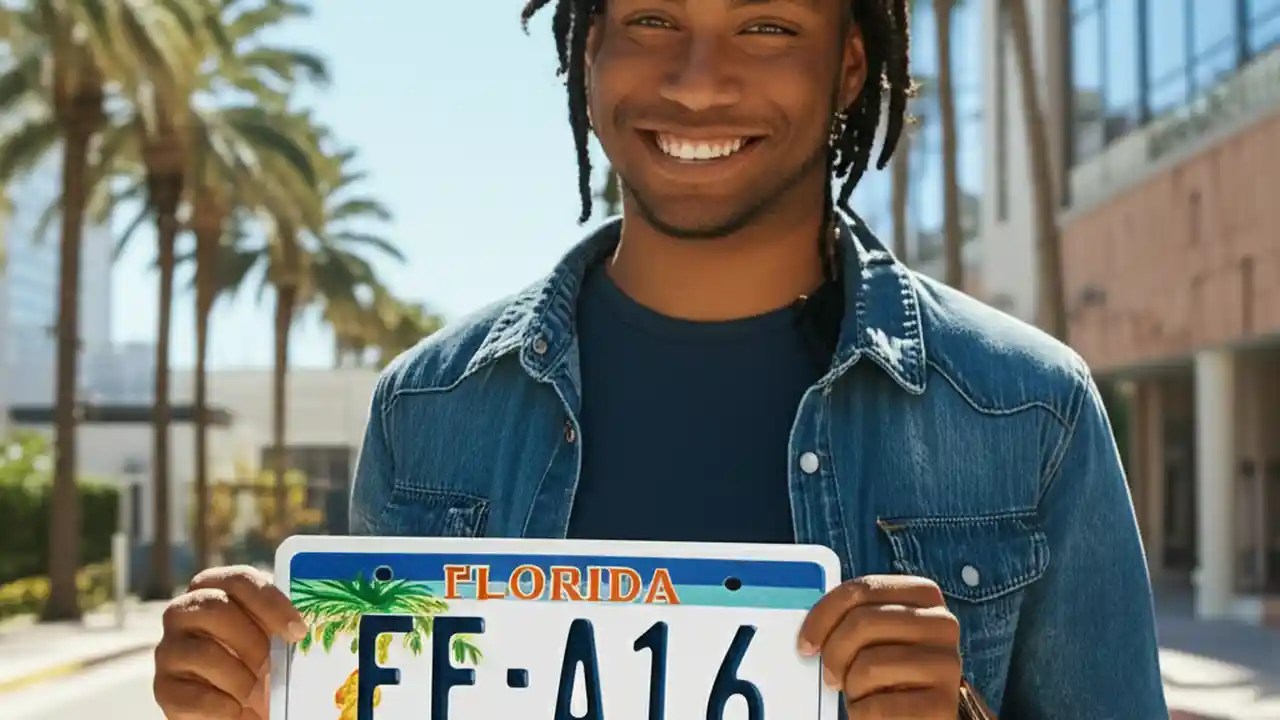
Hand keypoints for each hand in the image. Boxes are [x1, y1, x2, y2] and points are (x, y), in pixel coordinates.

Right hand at [153, 565, 306, 718]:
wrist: (235, 705)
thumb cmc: (259, 663)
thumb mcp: (274, 639)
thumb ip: (282, 627)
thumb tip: (304, 631)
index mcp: (215, 589)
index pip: (239, 580)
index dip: (270, 602)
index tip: (298, 631)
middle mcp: (183, 612)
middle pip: (214, 607)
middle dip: (252, 641)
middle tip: (270, 665)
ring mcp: (169, 649)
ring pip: (203, 652)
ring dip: (240, 678)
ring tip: (253, 692)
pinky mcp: (164, 687)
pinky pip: (192, 695)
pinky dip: (223, 706)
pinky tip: (235, 709)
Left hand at [798, 575, 962, 718]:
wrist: (924, 713)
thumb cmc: (891, 670)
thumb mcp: (876, 635)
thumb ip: (853, 618)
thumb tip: (810, 628)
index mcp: (923, 595)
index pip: (861, 590)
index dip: (823, 616)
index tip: (806, 643)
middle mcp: (942, 623)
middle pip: (863, 623)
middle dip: (834, 654)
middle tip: (830, 676)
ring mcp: (946, 663)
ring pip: (868, 665)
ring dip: (852, 687)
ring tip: (861, 692)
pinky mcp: (942, 704)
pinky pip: (877, 706)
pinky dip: (862, 713)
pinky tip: (873, 711)